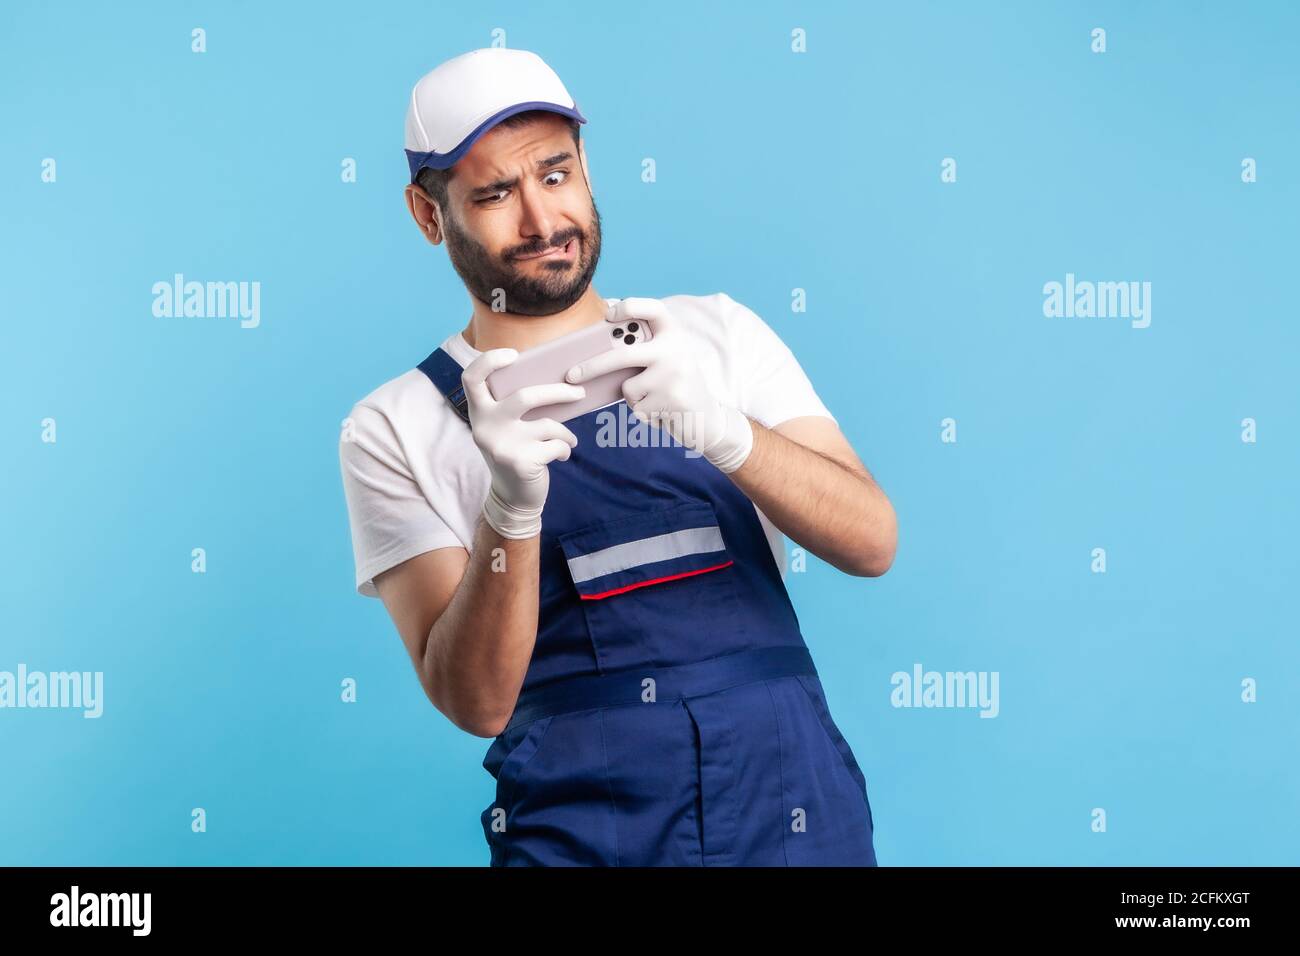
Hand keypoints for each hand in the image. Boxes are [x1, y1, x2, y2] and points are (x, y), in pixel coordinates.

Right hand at [460, 348, 584, 537]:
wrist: (512, 498)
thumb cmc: (514, 451)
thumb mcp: (505, 427)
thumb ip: (513, 406)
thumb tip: (556, 377)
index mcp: (479, 412)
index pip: (471, 378)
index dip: (488, 361)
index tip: (513, 355)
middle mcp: (485, 427)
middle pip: (525, 397)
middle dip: (558, 392)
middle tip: (578, 393)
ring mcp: (502, 445)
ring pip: (548, 424)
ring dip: (565, 432)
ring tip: (569, 437)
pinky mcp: (521, 462)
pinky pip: (556, 445)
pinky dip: (565, 448)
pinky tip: (561, 454)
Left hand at [564, 297, 752, 472]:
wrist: (708, 418)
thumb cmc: (676, 384)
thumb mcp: (667, 359)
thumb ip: (643, 349)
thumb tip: (595, 349)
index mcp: (675, 333)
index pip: (652, 309)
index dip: (629, 307)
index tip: (608, 315)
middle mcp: (676, 350)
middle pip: (622, 355)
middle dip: (592, 367)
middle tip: (571, 375)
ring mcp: (674, 375)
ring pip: (628, 387)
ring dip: (633, 397)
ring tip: (654, 397)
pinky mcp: (672, 401)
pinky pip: (637, 407)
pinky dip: (643, 412)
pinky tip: (662, 410)